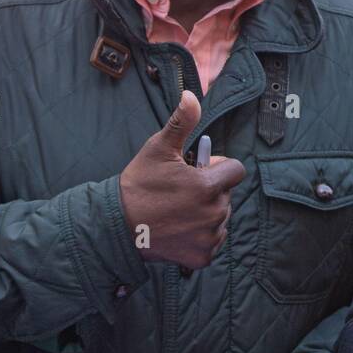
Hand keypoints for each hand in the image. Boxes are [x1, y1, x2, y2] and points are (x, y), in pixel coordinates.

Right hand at [118, 90, 244, 269]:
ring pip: (221, 217)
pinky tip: (180, 229)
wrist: (117, 227)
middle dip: (210, 189)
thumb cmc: (138, 184)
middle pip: (227, 194)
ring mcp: (209, 238)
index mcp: (208, 186)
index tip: (196, 170)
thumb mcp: (158, 148)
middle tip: (181, 191)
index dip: (217, 167)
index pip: (235, 170)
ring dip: (206, 212)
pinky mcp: (203, 257)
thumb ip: (181, 122)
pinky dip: (201, 236)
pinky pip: (213, 240)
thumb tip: (191, 95)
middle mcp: (214, 214)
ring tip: (178, 211)